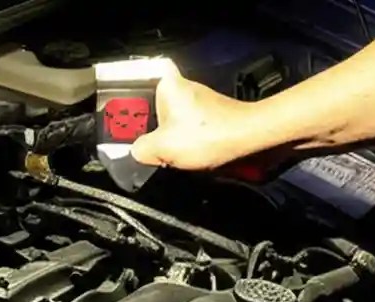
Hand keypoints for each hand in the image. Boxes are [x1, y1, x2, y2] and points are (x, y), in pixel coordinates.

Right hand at [130, 67, 255, 170]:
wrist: (248, 139)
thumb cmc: (208, 135)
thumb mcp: (162, 148)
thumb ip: (141, 149)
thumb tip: (138, 152)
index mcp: (168, 84)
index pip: (142, 75)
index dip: (130, 90)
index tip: (125, 107)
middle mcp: (184, 87)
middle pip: (155, 103)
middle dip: (150, 124)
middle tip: (144, 140)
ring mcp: (200, 101)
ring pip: (173, 117)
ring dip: (170, 135)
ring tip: (166, 151)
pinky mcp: (212, 115)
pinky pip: (189, 126)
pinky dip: (186, 140)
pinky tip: (186, 154)